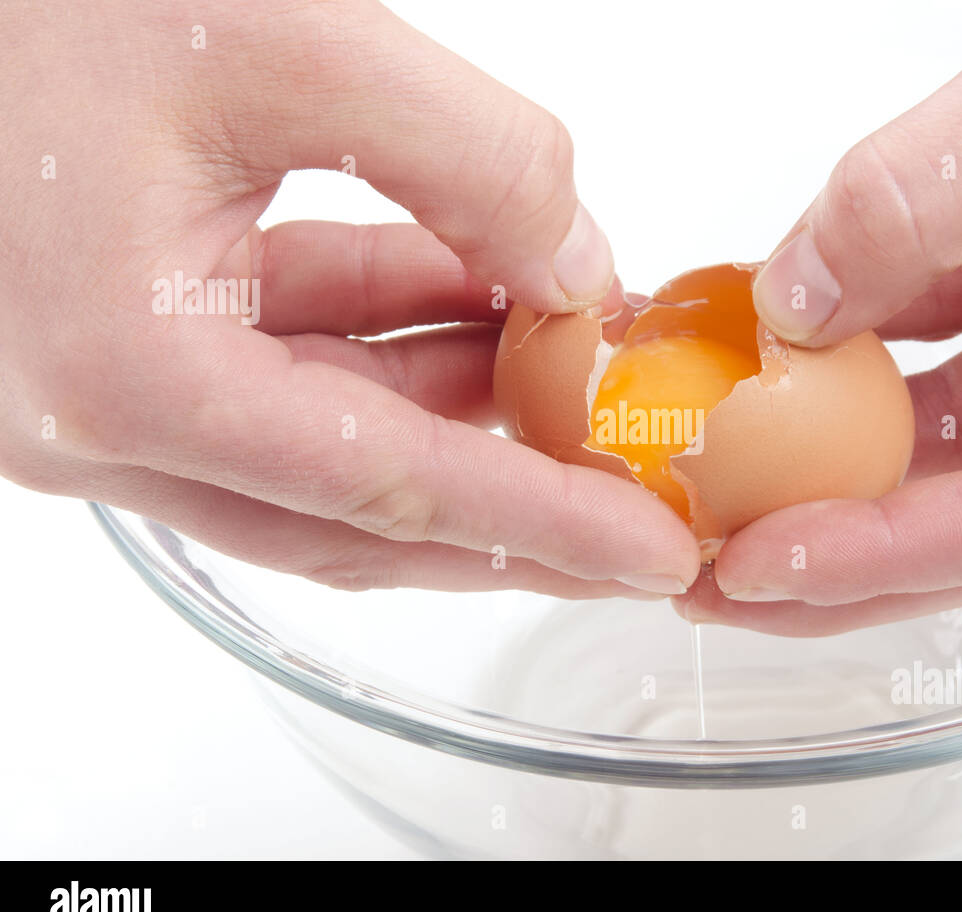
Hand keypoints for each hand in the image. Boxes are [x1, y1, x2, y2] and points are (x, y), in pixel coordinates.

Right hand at [0, 0, 700, 598]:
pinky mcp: (126, 345)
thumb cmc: (29, 0)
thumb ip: (465, 158)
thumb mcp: (280, 40)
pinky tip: (484, 306)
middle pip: (361, 509)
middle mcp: (105, 423)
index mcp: (127, 375)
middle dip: (514, 512)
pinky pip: (288, 375)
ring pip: (329, 447)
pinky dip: (394, 345)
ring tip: (583, 391)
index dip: (538, 523)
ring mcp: (108, 396)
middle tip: (637, 518)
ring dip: (461, 417)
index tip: (648, 555)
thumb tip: (575, 267)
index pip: (387, 484)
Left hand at [683, 0, 961, 633]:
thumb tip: (795, 298)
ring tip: (727, 478)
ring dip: (839, 455)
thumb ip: (935, 186)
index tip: (768, 565)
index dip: (894, 557)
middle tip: (719, 578)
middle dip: (845, 555)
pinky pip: (943, 332)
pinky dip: (859, 339)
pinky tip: (780, 345)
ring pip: (954, 427)